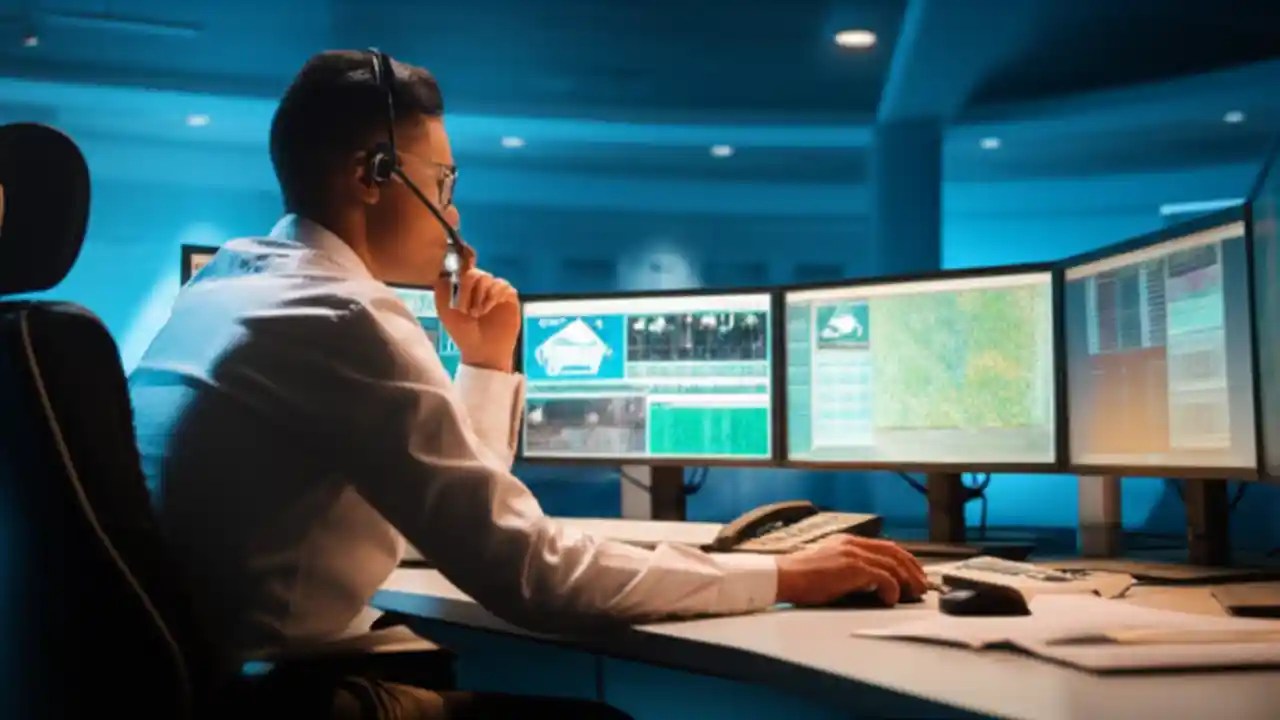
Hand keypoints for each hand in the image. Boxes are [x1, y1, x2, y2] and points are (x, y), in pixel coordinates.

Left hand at [434, 264, 519, 372]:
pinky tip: (487, 309)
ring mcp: (496, 292)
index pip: (463, 270)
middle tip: (465, 309)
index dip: (459, 275)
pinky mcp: (510, 298)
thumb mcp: (446, 313)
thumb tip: (442, 273)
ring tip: (477, 313)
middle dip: (467, 289)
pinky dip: (494, 295)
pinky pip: (504, 286)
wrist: (482, 352)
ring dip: (480, 294)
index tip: (455, 289)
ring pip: (489, 278)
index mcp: (466, 288)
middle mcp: (481, 287)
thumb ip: (441, 291)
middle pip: (475, 272)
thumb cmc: (464, 334)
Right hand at [775, 535, 927, 606]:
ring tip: (914, 593)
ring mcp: (854, 554)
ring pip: (893, 564)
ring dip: (908, 580)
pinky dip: (893, 589)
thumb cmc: (799, 577)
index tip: (913, 573)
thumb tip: (869, 582)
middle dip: (913, 569)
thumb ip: (848, 567)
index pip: (885, 546)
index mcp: (847, 542)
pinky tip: (891, 600)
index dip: (904, 560)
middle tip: (921, 585)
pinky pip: (885, 577)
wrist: (783, 577)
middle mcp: (853, 544)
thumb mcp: (827, 565)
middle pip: (895, 552)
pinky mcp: (853, 568)